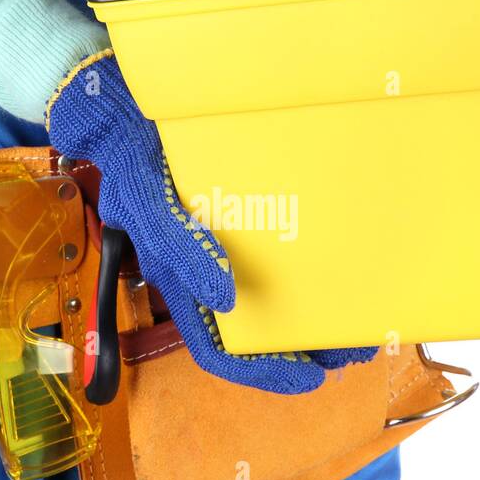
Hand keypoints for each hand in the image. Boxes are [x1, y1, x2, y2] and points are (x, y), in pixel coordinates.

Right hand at [46, 51, 376, 393]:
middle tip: (354, 349)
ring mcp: (222, 244)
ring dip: (313, 315)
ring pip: (272, 298)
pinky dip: (308, 271)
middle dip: (304, 347)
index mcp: (177, 278)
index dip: (263, 372)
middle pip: (257, 330)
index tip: (312, 378)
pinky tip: (338, 267)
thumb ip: (179, 248)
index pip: (219, 348)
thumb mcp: (146, 200)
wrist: (122, 101)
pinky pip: (279, 254)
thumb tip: (221, 299)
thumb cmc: (131, 152)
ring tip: (357, 320)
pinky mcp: (241, 214)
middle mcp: (201, 269)